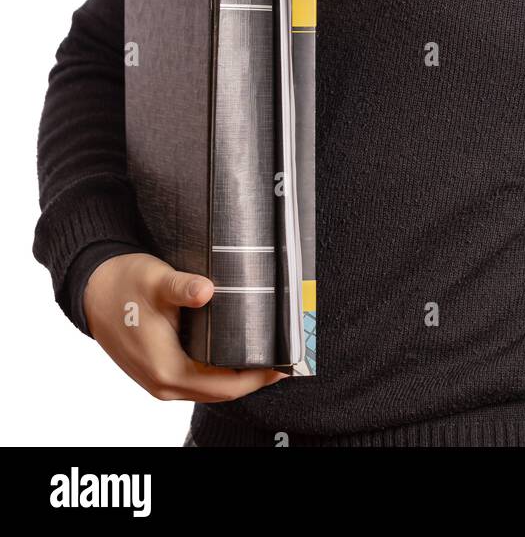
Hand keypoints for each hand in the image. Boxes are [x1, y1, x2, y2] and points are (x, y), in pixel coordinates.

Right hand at [83, 252, 287, 400]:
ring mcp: (160, 380)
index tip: (285, 365)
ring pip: (210, 387)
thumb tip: (206, 290)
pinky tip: (237, 351)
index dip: (258, 378)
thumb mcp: (155, 280)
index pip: (225, 387)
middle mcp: (164, 384)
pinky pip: (198, 378)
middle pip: (222, 392)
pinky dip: (220, 370)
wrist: (92, 290)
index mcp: (167, 370)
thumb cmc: (123, 284)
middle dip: (254, 377)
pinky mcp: (159, 371)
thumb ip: (182, 287)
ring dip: (238, 375)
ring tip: (267, 353)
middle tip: (285, 358)